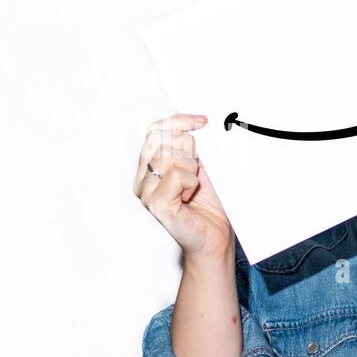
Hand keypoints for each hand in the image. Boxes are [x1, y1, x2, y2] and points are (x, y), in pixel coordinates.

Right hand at [133, 113, 232, 259]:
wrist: (215, 235)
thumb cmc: (207, 203)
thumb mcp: (197, 165)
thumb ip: (186, 145)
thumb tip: (192, 123)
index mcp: (147, 168)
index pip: (154, 131)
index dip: (178, 121)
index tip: (202, 122)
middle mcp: (142, 180)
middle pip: (162, 141)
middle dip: (188, 151)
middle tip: (197, 171)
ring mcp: (146, 194)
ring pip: (170, 158)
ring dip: (192, 170)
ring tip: (193, 188)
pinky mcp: (157, 205)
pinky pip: (177, 175)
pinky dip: (191, 182)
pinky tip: (190, 196)